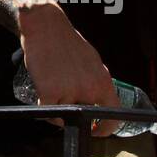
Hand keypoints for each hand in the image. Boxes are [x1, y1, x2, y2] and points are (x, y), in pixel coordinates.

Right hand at [19, 0, 119, 137]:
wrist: (45, 26)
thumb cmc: (66, 41)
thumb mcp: (92, 62)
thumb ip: (95, 83)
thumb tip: (96, 101)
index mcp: (103, 81)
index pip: (113, 115)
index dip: (105, 128)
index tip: (95, 130)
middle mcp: (89, 88)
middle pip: (84, 117)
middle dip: (76, 117)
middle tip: (67, 111)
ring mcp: (70, 91)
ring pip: (64, 115)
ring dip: (57, 110)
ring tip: (52, 95)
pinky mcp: (50, 91)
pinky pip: (48, 112)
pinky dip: (45, 110)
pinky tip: (43, 100)